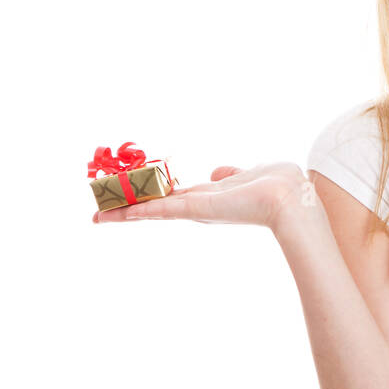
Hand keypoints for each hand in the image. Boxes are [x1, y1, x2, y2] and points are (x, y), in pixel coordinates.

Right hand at [92, 162, 311, 231]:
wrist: (290, 199)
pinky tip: (114, 215)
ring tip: (97, 217)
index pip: (173, 197)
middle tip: (99, 214)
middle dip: (129, 210)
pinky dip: (138, 212)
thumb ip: (230, 175)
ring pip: (153, 210)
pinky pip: (161, 209)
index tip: (128, 200)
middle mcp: (200, 205)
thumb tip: (216, 172)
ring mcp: (198, 209)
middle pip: (157, 207)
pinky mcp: (198, 209)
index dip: (151, 198)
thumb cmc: (277, 186)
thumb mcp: (248, 174)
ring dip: (124, 213)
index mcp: (211, 196)